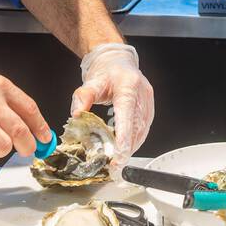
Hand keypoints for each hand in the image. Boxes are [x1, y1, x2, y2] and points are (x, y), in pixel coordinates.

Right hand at [0, 73, 49, 162]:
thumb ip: (8, 103)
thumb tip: (33, 128)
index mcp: (0, 85)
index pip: (30, 108)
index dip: (40, 127)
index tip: (45, 138)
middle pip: (20, 131)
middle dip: (27, 146)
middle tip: (26, 150)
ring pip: (4, 146)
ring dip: (1, 150)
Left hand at [71, 42, 152, 174]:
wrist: (117, 61)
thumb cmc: (106, 70)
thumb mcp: (91, 81)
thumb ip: (83, 97)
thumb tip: (76, 115)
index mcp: (128, 85)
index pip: (126, 113)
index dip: (124, 135)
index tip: (119, 152)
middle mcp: (142, 94)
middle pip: (137, 126)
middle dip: (126, 148)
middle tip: (115, 164)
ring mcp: (148, 101)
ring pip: (142, 130)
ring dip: (132, 147)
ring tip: (119, 161)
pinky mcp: (149, 107)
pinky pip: (144, 128)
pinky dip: (135, 141)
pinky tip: (126, 149)